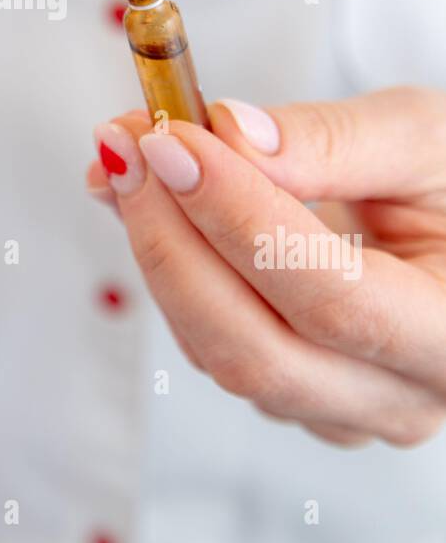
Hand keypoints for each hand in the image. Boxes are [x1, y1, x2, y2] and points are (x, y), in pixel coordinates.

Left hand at [87, 86, 445, 446]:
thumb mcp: (423, 138)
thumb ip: (333, 138)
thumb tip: (230, 135)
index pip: (327, 297)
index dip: (236, 219)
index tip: (171, 142)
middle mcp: (401, 397)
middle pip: (254, 349)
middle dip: (172, 242)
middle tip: (126, 147)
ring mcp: (341, 408)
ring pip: (219, 353)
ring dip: (159, 248)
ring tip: (128, 153)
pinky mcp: (292, 391)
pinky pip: (210, 344)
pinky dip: (168, 265)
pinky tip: (148, 196)